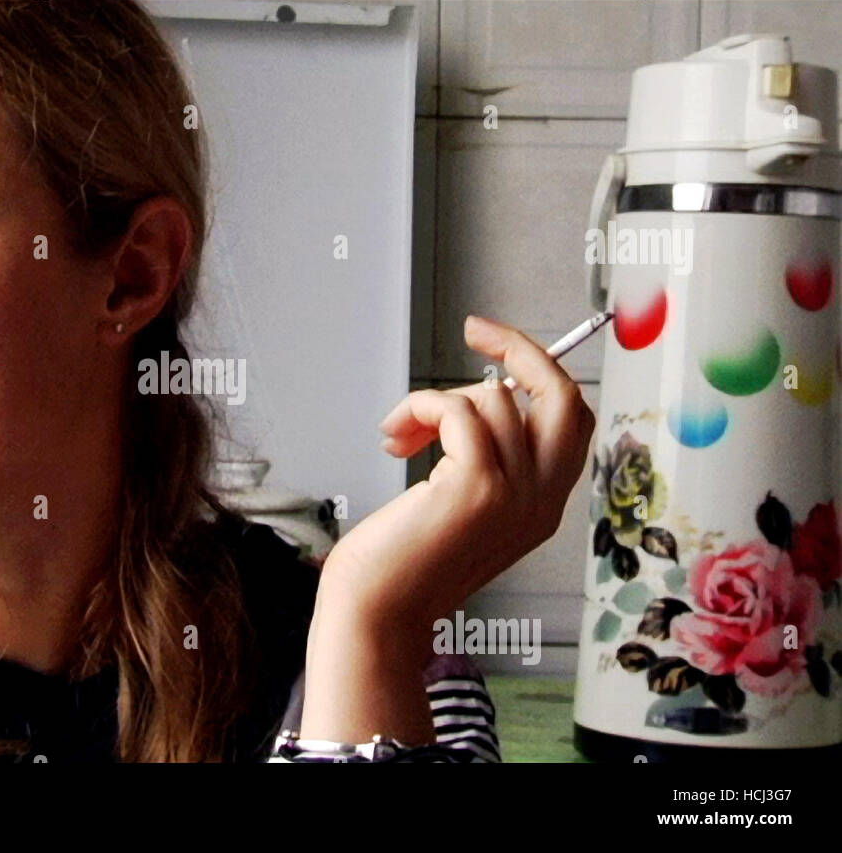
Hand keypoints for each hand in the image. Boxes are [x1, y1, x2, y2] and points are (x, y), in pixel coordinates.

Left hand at [317, 314, 596, 633]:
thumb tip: (476, 396)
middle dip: (521, 350)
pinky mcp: (476, 488)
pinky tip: (395, 437)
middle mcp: (541, 503)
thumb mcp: (458, 507)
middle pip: (562, 397)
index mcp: (541, 508)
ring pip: (493, 400)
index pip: (570, 420)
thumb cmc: (399, 564)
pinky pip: (457, 409)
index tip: (496, 345)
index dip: (539, 373)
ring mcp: (514, 496)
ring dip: (435, 400)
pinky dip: (420, 407)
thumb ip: (481, 460)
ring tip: (399, 433)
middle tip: (475, 331)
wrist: (374, 614)